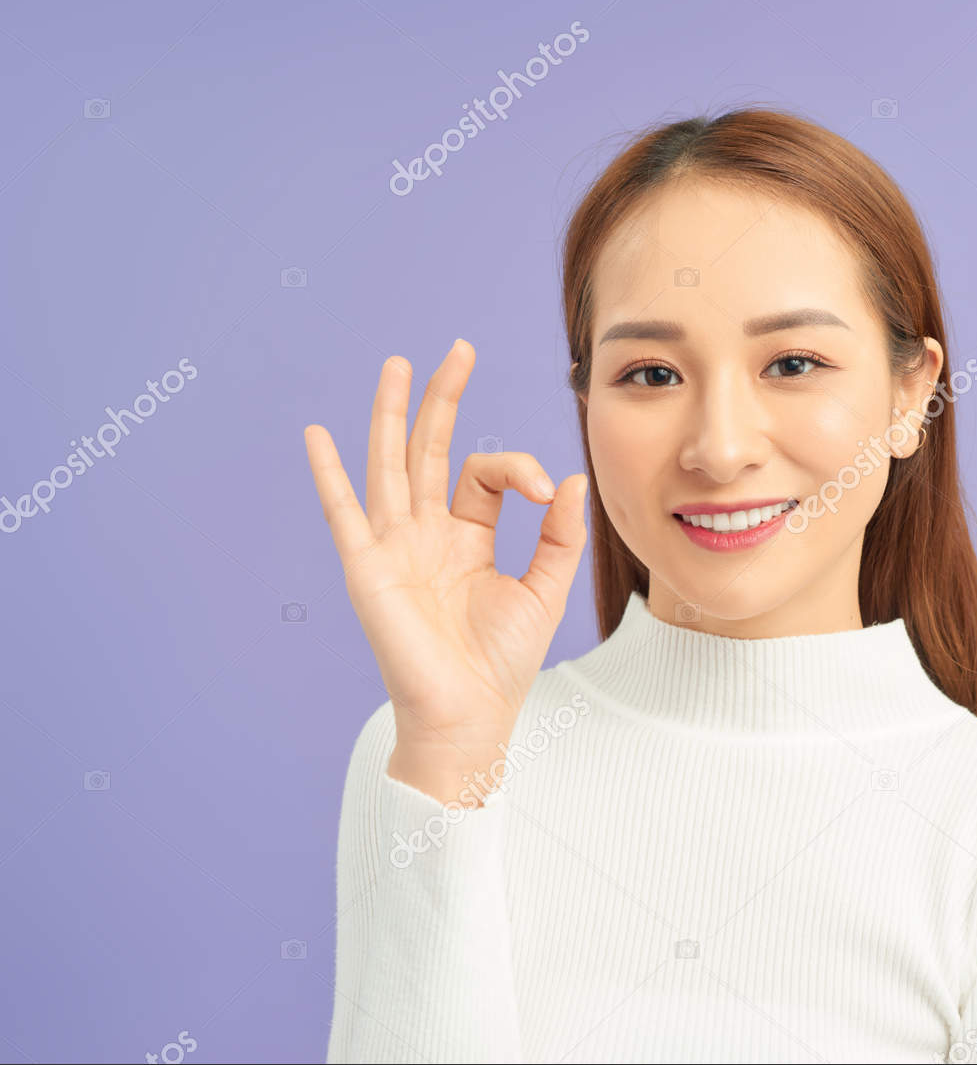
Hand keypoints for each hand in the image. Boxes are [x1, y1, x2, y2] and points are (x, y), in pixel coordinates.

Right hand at [303, 340, 587, 804]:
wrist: (470, 716)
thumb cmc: (502, 664)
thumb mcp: (545, 591)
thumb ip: (560, 536)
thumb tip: (572, 478)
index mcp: (466, 536)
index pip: (484, 473)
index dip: (518, 468)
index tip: (548, 492)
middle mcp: (426, 533)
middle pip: (430, 449)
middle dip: (443, 398)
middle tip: (458, 349)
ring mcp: (394, 547)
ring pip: (389, 464)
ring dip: (391, 415)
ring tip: (396, 365)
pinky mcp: (370, 568)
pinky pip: (344, 513)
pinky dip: (328, 474)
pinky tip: (316, 434)